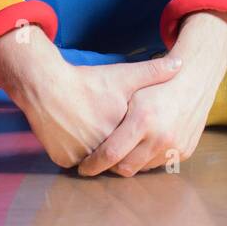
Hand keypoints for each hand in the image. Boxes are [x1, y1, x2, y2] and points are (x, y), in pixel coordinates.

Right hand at [0, 24, 183, 169]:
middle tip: (105, 128)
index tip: (127, 128)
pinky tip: (76, 134)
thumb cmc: (88, 81)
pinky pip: (74, 161)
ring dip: (95, 152)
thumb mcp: (122, 75)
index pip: (133, 145)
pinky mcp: (62, 160)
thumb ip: (153, 73)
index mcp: (120, 131)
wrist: (46, 85)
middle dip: (114, 146)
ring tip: (91, 131)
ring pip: (93, 161)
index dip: (132, 138)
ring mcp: (80, 157)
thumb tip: (181, 64)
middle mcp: (100, 148)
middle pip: (112, 156)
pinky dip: (77, 152)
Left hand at [77, 11, 226, 176]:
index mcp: (143, 120)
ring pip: (143, 168)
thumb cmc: (156, 82)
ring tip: (124, 150)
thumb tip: (82, 130)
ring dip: (132, 162)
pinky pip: (160, 163)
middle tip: (101, 161)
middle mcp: (160, 137)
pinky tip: (144, 145)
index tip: (83, 167)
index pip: (111, 154)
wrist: (196, 78)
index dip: (94, 164)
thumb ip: (109, 113)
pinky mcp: (185, 151)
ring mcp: (175, 147)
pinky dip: (149, 157)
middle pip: (126, 168)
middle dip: (111, 167)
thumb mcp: (131, 88)